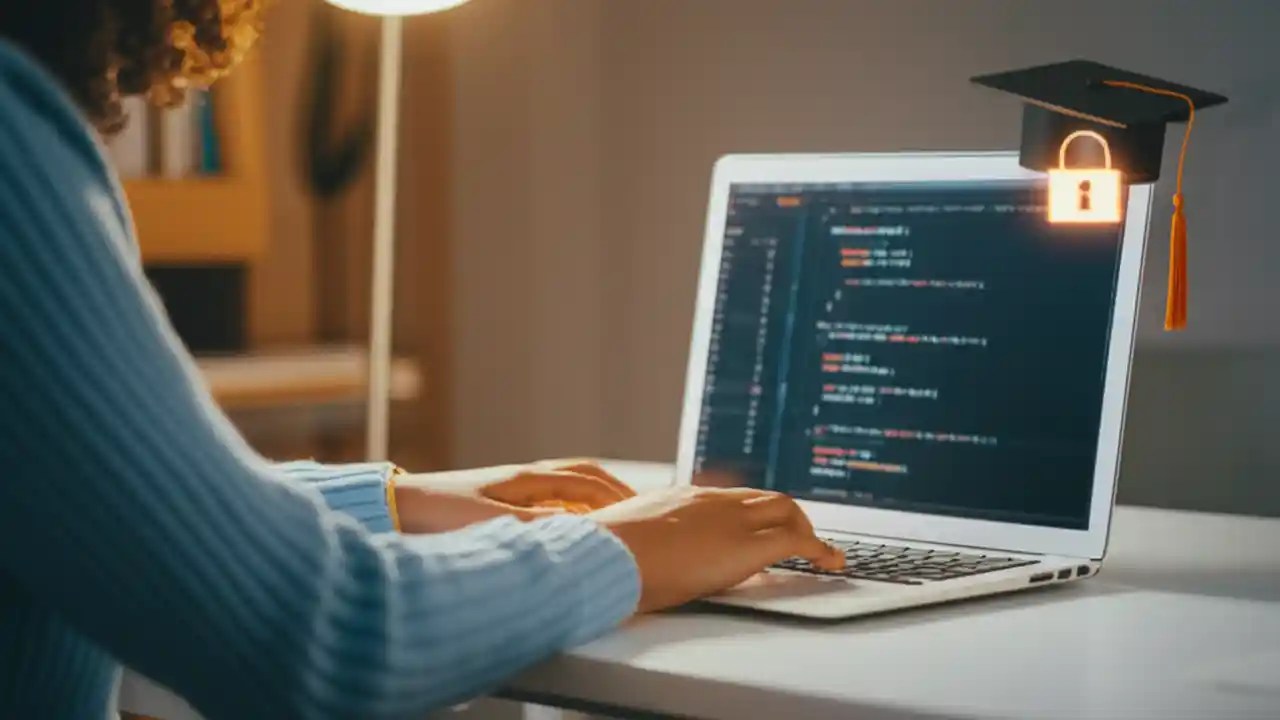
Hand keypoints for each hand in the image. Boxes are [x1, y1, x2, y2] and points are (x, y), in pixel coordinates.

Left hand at [394, 460, 635, 532]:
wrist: (397, 507)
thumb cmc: (440, 515)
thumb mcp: (493, 524)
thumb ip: (537, 527)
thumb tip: (580, 531)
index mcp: (528, 479)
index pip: (588, 484)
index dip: (619, 499)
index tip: (645, 515)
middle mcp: (524, 477)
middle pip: (583, 476)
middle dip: (615, 491)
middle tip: (642, 509)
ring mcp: (511, 486)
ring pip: (567, 485)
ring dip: (595, 497)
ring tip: (616, 515)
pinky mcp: (498, 499)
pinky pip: (549, 497)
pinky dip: (572, 507)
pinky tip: (573, 526)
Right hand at [592, 485, 844, 612]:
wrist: (604, 554)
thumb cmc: (602, 555)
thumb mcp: (620, 541)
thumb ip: (637, 544)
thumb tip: (627, 561)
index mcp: (680, 499)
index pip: (729, 499)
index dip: (750, 513)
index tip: (757, 527)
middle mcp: (710, 501)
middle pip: (763, 498)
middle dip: (787, 516)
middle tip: (799, 538)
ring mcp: (729, 519)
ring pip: (784, 508)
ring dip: (805, 529)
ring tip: (820, 552)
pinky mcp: (745, 545)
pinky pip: (794, 540)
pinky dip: (819, 549)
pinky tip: (830, 562)